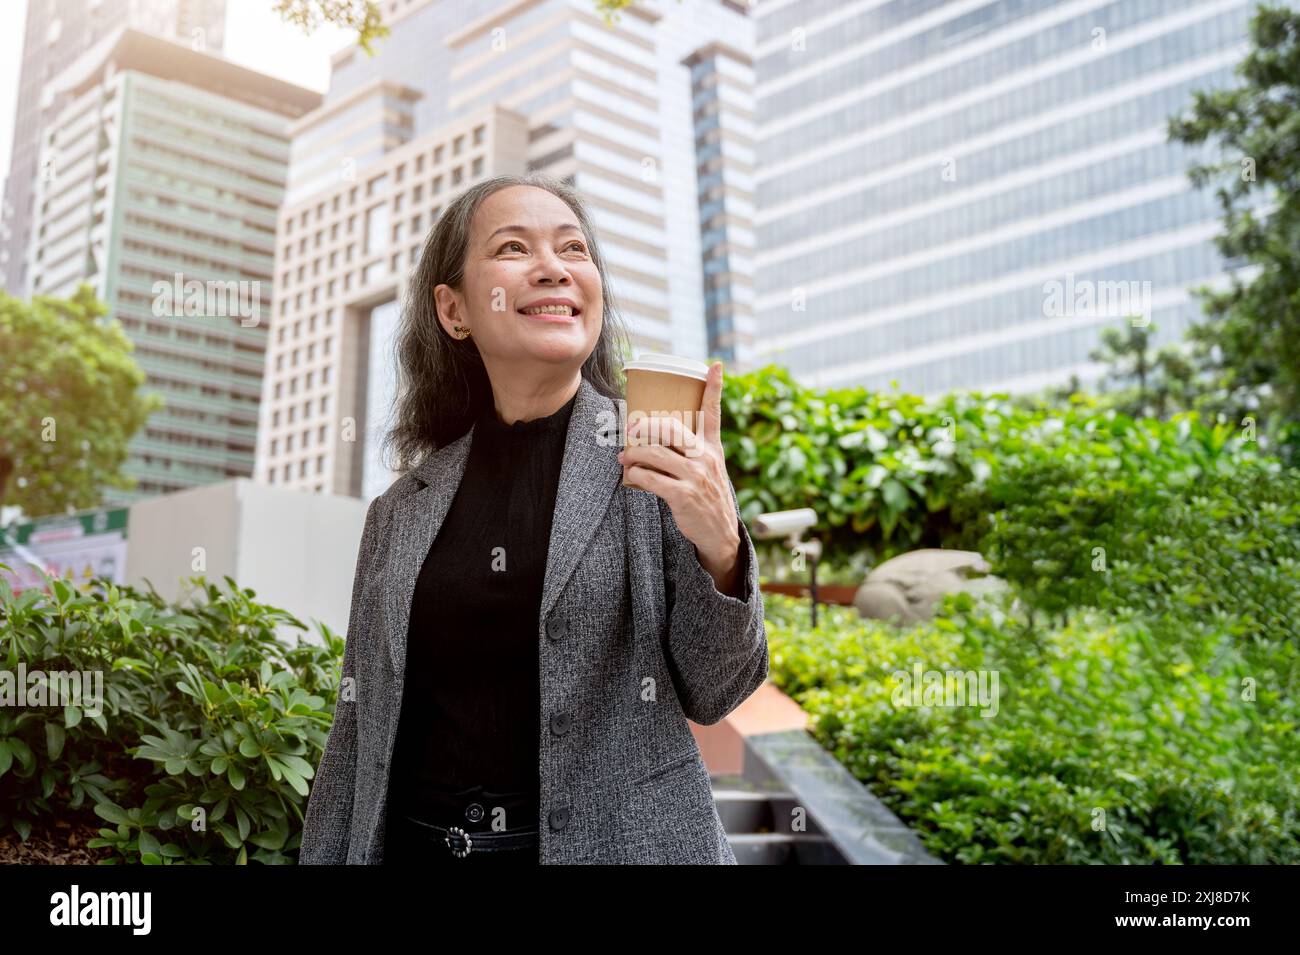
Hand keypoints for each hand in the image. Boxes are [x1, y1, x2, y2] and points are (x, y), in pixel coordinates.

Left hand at [618, 361, 741, 594]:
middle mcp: (706, 458)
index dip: (714, 388)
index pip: (714, 413)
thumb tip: (658, 440)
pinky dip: (636, 475)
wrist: (720, 534)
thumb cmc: (708, 499)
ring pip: (655, 454)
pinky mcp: (683, 496)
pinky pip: (651, 479)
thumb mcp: (711, 471)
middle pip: (671, 428)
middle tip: (630, 430)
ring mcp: (695, 477)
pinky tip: (630, 476)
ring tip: (623, 458)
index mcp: (713, 449)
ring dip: (633, 454)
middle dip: (645, 426)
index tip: (714, 365)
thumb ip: (693, 453)